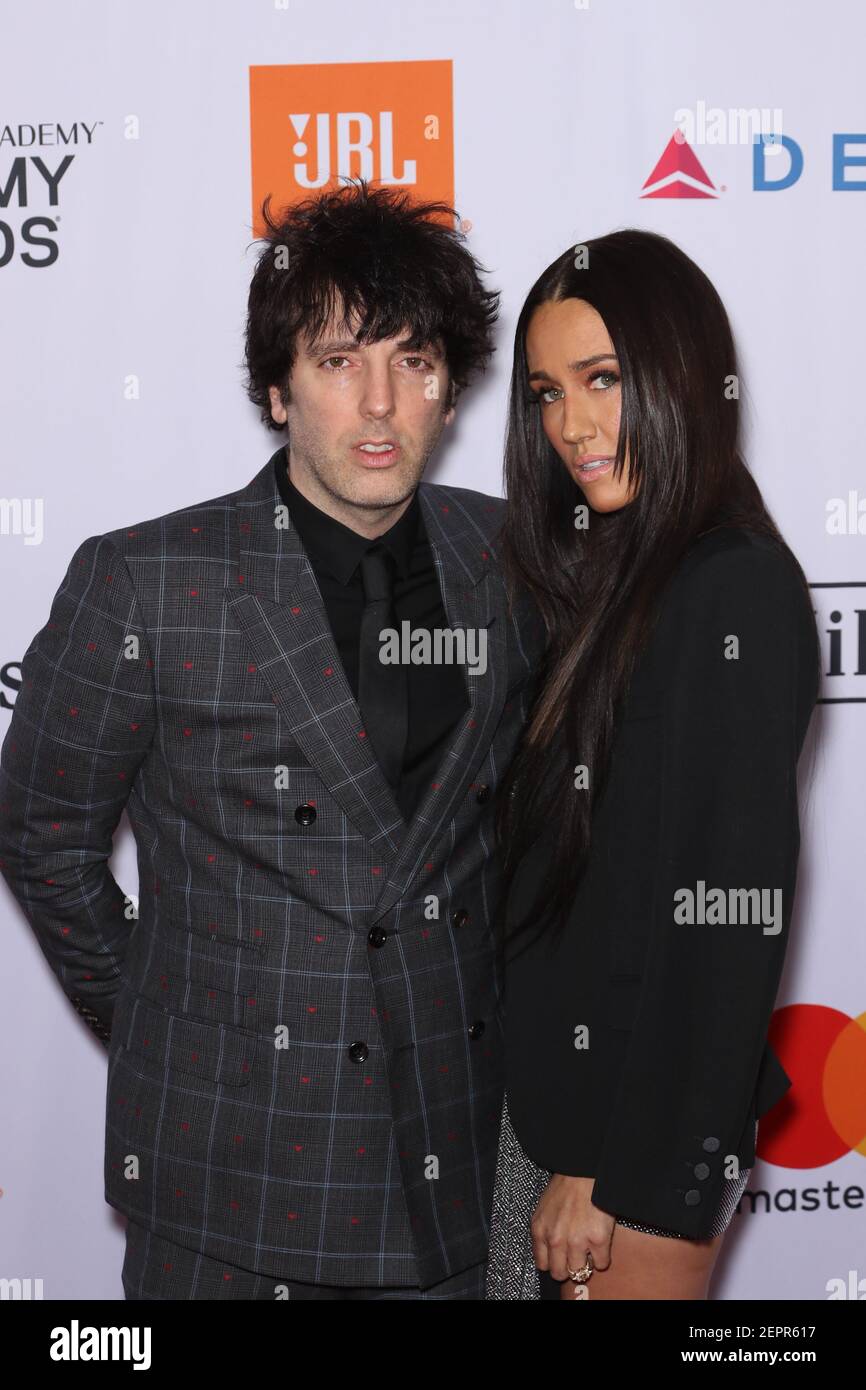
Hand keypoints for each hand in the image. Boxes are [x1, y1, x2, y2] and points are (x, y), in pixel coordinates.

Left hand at [530, 1174, 614, 1294]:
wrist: (585, 1170)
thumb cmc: (565, 1186)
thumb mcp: (544, 1209)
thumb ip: (545, 1232)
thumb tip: (551, 1253)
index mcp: (540, 1230)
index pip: (542, 1265)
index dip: (553, 1263)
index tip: (561, 1258)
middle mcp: (556, 1239)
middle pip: (559, 1273)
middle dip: (568, 1267)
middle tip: (576, 1257)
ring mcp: (577, 1241)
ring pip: (579, 1272)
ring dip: (586, 1263)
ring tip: (589, 1249)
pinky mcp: (598, 1240)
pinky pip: (601, 1264)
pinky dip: (602, 1258)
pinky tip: (601, 1244)